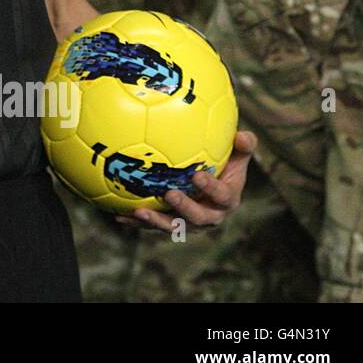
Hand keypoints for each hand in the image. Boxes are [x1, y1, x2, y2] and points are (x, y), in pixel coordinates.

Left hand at [114, 130, 256, 231]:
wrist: (208, 185)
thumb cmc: (223, 164)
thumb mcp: (237, 155)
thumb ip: (244, 146)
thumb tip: (244, 136)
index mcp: (226, 200)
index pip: (222, 196)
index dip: (211, 189)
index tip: (197, 175)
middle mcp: (209, 216)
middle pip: (198, 218)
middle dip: (184, 208)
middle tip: (170, 194)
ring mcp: (188, 223)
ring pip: (172, 226)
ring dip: (156, 220)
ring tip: (139, 211)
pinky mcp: (170, 223)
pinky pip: (152, 225)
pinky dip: (136, 222)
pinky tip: (118, 215)